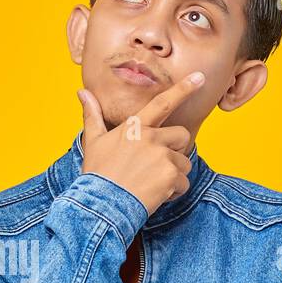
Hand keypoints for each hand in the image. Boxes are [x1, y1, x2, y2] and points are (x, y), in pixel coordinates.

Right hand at [78, 71, 205, 216]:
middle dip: (176, 151)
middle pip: (182, 136)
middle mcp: (151, 138)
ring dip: (173, 175)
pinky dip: (174, 192)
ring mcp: (162, 156)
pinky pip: (184, 183)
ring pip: (184, 163)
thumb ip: (92, 115)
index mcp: (135, 128)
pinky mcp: (170, 176)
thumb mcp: (93, 142)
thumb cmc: (97, 174)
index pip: (162, 103)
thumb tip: (82, 91)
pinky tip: (155, 196)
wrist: (100, 204)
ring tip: (150, 184)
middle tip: (157, 166)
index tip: (200, 77)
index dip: (183, 89)